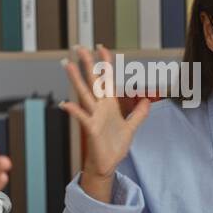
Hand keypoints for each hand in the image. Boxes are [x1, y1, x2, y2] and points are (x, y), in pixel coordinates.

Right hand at [60, 45, 149, 179]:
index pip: (107, 79)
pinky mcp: (90, 128)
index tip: (101, 48)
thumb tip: (147, 99)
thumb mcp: (131, 128)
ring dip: (75, 79)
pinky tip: (64, 103)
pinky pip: (81, 117)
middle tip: (78, 47)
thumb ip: (139, 113)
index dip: (105, 63)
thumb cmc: (115, 146)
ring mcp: (93, 116)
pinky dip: (73, 110)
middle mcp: (99, 107)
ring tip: (66, 65)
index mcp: (109, 104)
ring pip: (84, 94)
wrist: (107, 165)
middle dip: (86, 64)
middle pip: (92, 80)